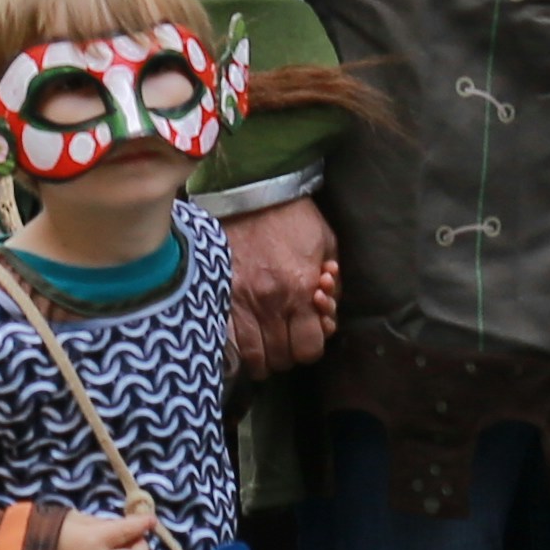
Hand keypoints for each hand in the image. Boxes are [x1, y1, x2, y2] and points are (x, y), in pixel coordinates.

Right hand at [50, 509, 155, 549]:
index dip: (142, 524)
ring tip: (127, 548)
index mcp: (95, 541)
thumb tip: (118, 525)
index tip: (151, 519)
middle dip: (142, 546)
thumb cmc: (47, 532)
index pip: (128, 532)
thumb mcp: (74, 518)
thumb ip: (100, 522)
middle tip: (136, 534)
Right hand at [221, 196, 341, 376]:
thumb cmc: (293, 215)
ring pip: (252, 358)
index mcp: (300, 292)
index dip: (311, 345)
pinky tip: (242, 336)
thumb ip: (333, 283)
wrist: (250, 190)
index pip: (308, 349)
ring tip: (264, 339)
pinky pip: (226, 342)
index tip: (307, 334)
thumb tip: (326, 313)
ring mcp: (239, 302)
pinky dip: (236, 349)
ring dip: (262, 355)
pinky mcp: (217, 295)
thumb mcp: (327, 244)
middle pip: (281, 359)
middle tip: (285, 334)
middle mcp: (269, 304)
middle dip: (288, 351)